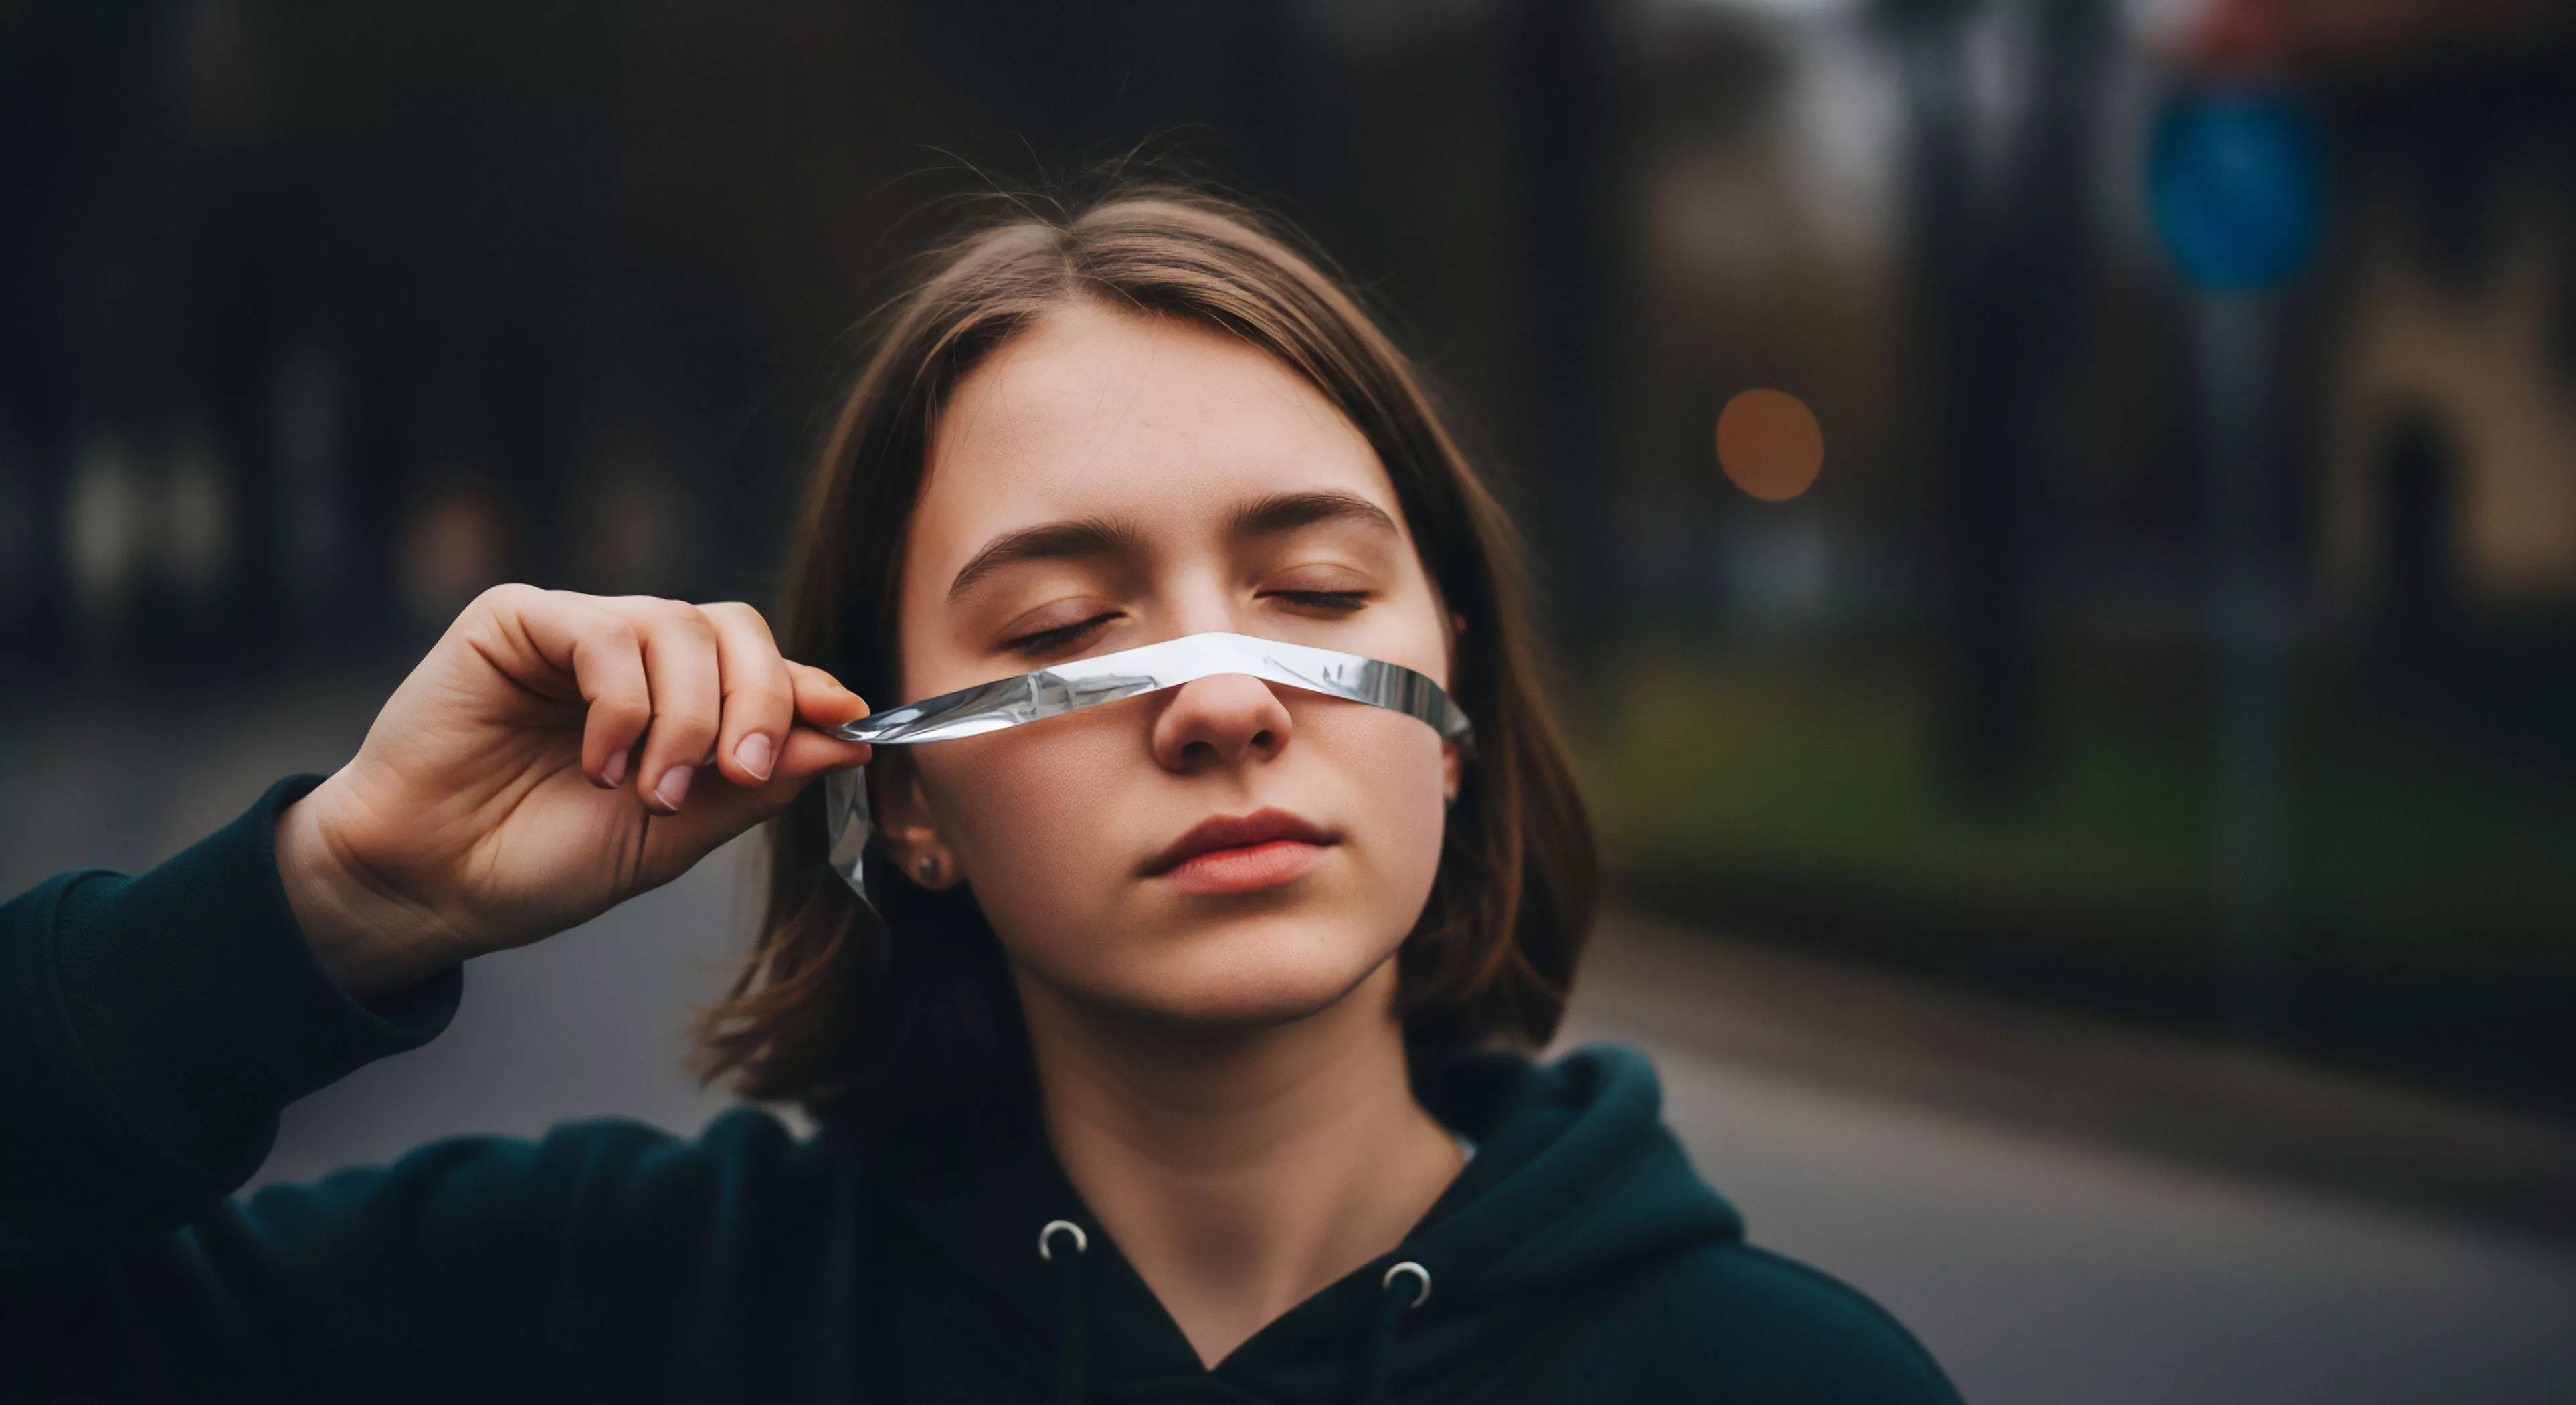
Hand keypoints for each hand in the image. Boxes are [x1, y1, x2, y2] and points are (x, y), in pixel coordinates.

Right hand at [275, 586, 872, 998]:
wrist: (432, 885)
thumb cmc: (540, 863)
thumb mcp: (674, 835)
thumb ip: (754, 784)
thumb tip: (849, 735)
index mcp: (677, 702)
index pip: (762, 667)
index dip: (808, 690)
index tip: (849, 723)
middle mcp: (634, 657)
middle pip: (735, 630)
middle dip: (757, 702)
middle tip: (738, 773)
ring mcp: (577, 632)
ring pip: (679, 625)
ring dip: (687, 716)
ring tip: (651, 789)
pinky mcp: (518, 621)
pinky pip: (606, 631)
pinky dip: (623, 703)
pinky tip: (601, 761)